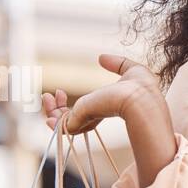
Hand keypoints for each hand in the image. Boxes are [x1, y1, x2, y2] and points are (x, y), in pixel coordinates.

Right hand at [41, 53, 162, 133]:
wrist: (139, 98)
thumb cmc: (140, 87)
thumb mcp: (129, 70)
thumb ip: (116, 64)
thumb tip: (101, 58)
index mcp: (107, 108)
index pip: (84, 113)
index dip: (68, 105)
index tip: (61, 91)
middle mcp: (97, 117)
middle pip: (71, 120)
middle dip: (57, 109)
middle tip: (49, 96)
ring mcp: (91, 121)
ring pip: (66, 125)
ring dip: (52, 113)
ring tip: (46, 98)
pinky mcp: (84, 122)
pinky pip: (64, 129)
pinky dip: (54, 123)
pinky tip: (48, 116)